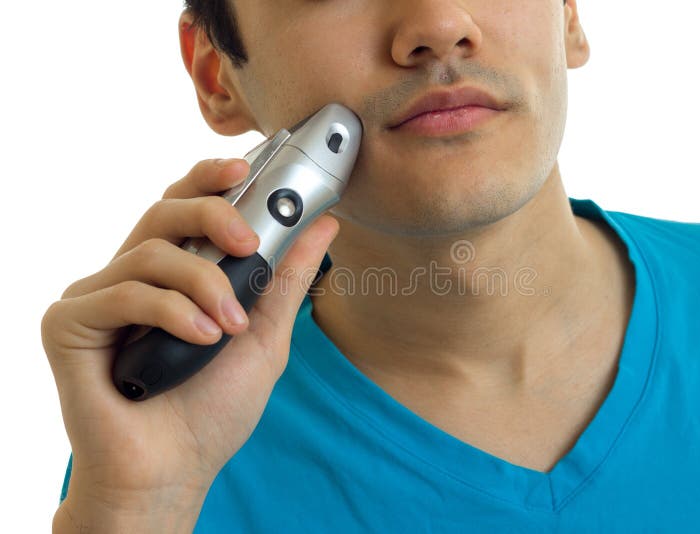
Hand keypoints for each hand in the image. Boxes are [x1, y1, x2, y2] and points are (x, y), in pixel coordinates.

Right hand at [43, 158, 338, 528]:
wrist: (174, 470)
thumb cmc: (212, 408)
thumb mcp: (265, 335)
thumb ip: (287, 278)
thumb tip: (324, 225)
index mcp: (175, 273)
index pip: (186, 204)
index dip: (212, 178)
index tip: (249, 164)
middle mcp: (133, 275)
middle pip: (164, 209)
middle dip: (212, 213)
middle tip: (248, 241)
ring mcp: (98, 297)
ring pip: (151, 250)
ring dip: (203, 284)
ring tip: (229, 328)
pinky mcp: (69, 324)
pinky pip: (125, 292)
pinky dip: (171, 311)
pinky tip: (201, 339)